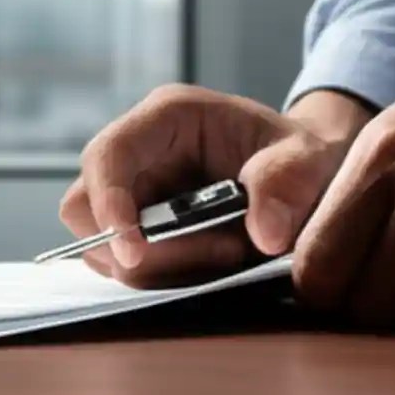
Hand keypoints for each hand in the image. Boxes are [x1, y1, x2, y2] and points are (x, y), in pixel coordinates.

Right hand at [58, 85, 366, 287]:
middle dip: (136, 246)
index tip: (133, 250)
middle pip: (85, 208)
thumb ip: (287, 185)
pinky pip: (125, 264)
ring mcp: (133, 193)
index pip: (106, 156)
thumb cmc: (301, 155)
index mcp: (165, 118)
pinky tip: (211, 263)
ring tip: (226, 252)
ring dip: (158, 265)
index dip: (108, 203)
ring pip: (101, 245)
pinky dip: (164, 275)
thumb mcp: (308, 160)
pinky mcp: (139, 229)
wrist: (307, 176)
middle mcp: (138, 154)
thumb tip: (263, 233)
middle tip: (211, 254)